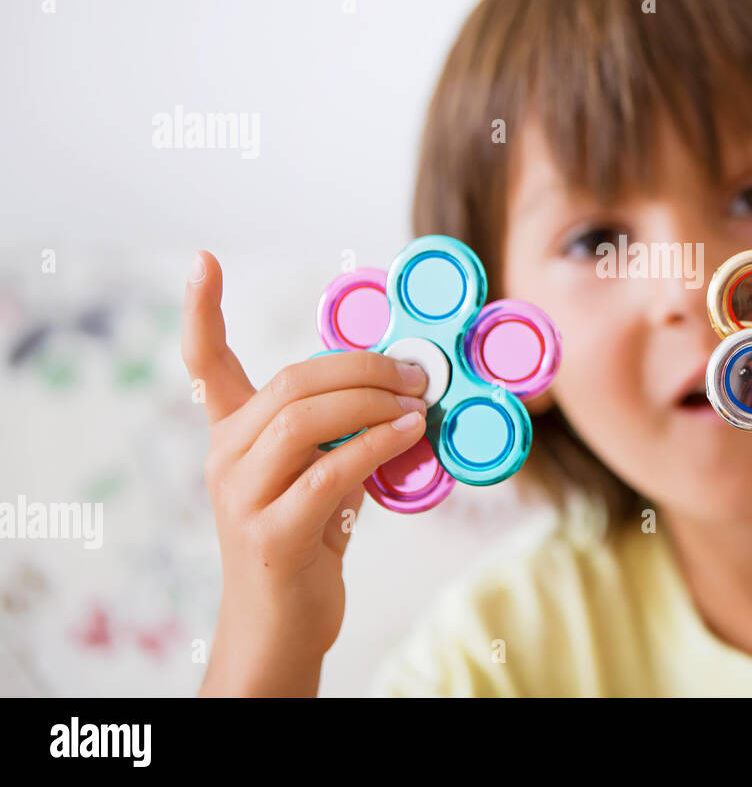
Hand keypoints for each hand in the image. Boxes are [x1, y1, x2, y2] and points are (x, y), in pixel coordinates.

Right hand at [182, 251, 429, 694]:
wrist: (280, 624)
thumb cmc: (307, 538)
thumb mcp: (317, 470)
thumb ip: (339, 428)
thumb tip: (402, 385)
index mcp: (231, 435)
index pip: (204, 363)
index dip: (201, 310)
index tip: (203, 260)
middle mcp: (225, 459)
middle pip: (290, 383)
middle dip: (360, 367)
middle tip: (415, 371)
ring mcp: (242, 498)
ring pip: (304, 421)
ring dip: (373, 402)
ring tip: (419, 399)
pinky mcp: (273, 534)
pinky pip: (329, 472)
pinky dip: (376, 445)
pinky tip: (408, 434)